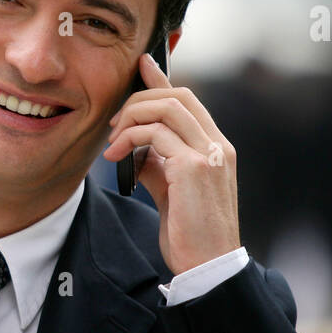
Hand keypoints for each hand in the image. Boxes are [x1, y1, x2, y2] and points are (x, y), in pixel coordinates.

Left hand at [101, 52, 240, 275]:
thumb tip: (135, 148)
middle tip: (113, 124)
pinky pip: (156, 134)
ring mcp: (210, 154)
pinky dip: (130, 139)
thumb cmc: (190, 236)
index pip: (189, 101)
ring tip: (113, 143)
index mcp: (217, 148)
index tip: (142, 64)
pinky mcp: (195, 167)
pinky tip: (116, 158)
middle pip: (178, 95)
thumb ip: (158, 165)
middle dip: (139, 99)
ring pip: (167, 108)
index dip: (163, 80)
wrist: (207, 268)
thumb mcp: (171, 192)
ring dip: (132, 118)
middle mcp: (219, 145)